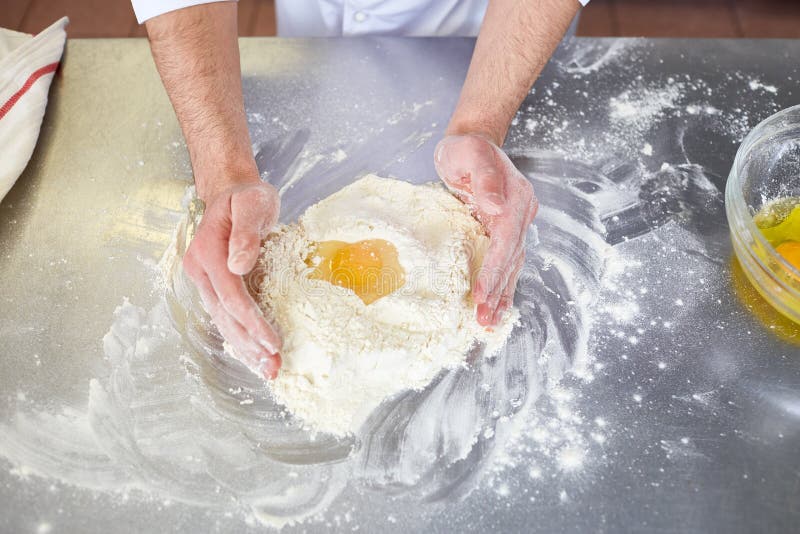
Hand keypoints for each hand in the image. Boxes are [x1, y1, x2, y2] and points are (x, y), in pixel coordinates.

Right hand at [182, 180, 282, 378]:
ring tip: (267, 370)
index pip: (231, 296)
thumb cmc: (246, 197)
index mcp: (208, 253)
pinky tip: (255, 354)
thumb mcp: (252, 204)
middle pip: (225, 316)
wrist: (231, 192)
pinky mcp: (214, 286)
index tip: (273, 341)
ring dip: (245, 348)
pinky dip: (241, 336)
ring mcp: (204, 280)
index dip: (252, 321)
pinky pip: (226, 316)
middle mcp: (200, 271)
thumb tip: (239, 265)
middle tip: (273, 368)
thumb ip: (246, 234)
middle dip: (249, 345)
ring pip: (223, 321)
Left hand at [434, 134, 537, 325]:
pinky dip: (501, 285)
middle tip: (484, 321)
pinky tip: (496, 304)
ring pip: (512, 266)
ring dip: (502, 296)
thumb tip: (497, 207)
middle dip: (498, 293)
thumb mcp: (470, 154)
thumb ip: (485, 179)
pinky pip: (505, 262)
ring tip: (490, 322)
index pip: (506, 242)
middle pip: (512, 260)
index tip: (481, 294)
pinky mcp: (505, 230)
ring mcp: (516, 223)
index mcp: (516, 199)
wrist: (472, 141)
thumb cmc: (466, 148)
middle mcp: (521, 214)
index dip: (494, 271)